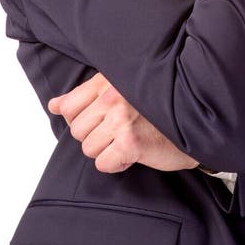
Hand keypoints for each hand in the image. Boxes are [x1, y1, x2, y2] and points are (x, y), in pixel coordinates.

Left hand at [48, 72, 199, 173]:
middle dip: (94, 136)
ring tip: (127, 140)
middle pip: (76, 130)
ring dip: (106, 151)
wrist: (191, 123)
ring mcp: (121, 119)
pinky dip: (116, 163)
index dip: (80, 119)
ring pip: (88, 149)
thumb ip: (85, 96)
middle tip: (118, 132)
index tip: (99, 120)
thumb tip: (53, 105)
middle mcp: (112, 97)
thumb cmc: (155, 108)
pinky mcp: (130, 143)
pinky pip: (103, 163)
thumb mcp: (118, 90)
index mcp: (108, 81)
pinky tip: (132, 152)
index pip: (68, 106)